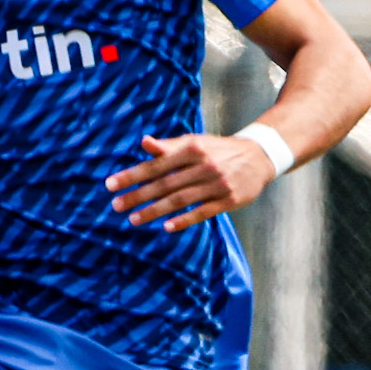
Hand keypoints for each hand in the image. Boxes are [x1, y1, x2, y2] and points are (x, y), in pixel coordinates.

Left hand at [107, 132, 277, 232]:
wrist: (259, 156)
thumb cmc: (219, 150)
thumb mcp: (196, 142)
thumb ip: (169, 146)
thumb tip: (144, 142)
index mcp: (192, 149)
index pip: (156, 164)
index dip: (132, 175)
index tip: (110, 185)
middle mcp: (204, 166)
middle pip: (165, 184)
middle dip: (138, 195)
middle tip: (116, 205)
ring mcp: (217, 184)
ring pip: (181, 200)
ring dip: (155, 210)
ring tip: (134, 219)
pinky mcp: (229, 200)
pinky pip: (203, 212)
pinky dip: (184, 220)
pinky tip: (167, 227)